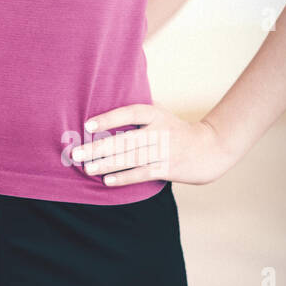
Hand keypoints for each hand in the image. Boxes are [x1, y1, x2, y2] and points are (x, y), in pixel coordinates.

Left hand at [68, 103, 232, 187]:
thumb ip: (138, 111)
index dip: (109, 119)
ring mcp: (163, 152)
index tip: (88, 125)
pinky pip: (142, 174)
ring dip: (107, 164)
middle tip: (76, 153)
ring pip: (131, 159)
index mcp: (155, 114)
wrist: (210, 148)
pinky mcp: (167, 169)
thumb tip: (107, 105)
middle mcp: (159, 132)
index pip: (129, 114)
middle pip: (125, 140)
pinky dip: (124, 178)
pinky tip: (107, 181)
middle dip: (98, 147)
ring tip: (87, 168)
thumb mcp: (161, 113)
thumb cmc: (176, 129)